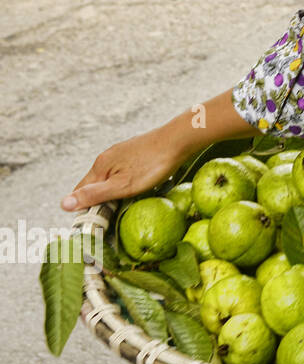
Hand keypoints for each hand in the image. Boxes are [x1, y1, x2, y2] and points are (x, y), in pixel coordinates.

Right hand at [61, 126, 186, 211]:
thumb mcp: (122, 186)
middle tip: (111, 218)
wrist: (179, 139)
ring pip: (110, 177)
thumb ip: (94, 195)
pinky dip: (126, 183)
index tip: (95, 224)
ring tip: (124, 205)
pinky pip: (124, 171)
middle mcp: (108, 157)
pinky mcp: (137, 152)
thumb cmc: (153, 164)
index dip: (83, 208)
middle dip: (99, 201)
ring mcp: (123, 153)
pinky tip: (138, 188)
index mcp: (100, 165)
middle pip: (95, 184)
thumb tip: (63, 204)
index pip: (80, 191)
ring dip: (113, 192)